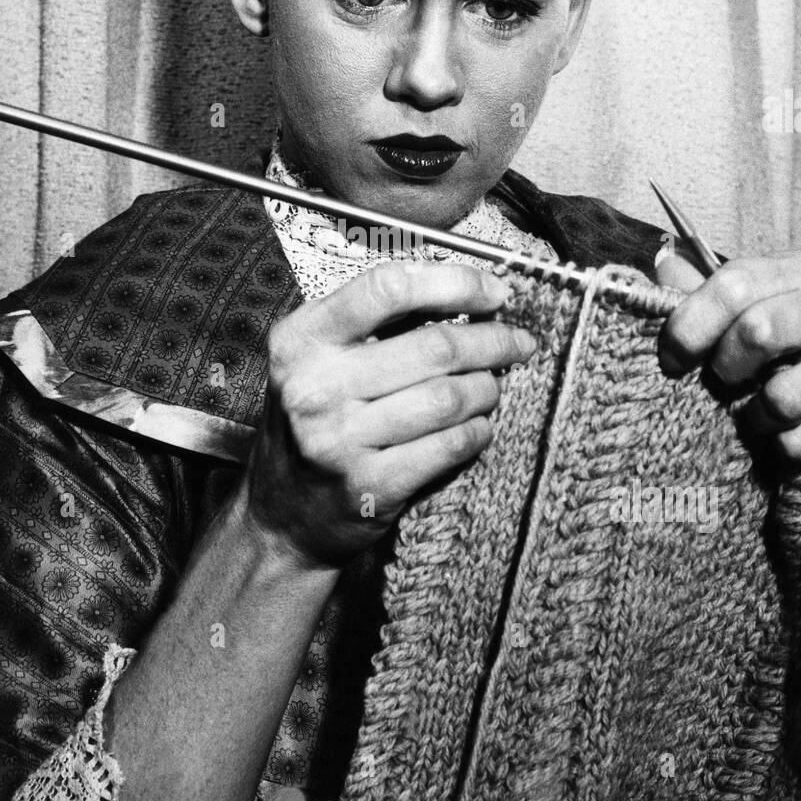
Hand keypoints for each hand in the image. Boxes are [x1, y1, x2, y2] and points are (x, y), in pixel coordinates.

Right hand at [241, 261, 535, 568]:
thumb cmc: (316, 423)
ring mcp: (338, 440)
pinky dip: (477, 431)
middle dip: (492, 340)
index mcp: (300, 340)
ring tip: (490, 388)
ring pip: (450, 397)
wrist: (282, 518)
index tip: (495, 292)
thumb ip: (379, 323)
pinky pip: (450, 446)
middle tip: (517, 343)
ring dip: (487, 389)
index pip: (388, 288)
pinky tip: (476, 427)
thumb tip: (467, 290)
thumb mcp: (321, 361)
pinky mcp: (369, 487)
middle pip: (434, 346)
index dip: (454, 283)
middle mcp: (313, 387)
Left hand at [655, 249, 800, 479]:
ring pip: (783, 395)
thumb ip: (711, 293)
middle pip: (758, 331)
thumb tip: (663, 263)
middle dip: (726, 369)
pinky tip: (789, 436)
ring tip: (761, 415)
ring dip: (755, 417)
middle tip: (725, 385)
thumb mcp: (760, 313)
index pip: (735, 282)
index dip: (690, 323)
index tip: (671, 357)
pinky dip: (782, 447)